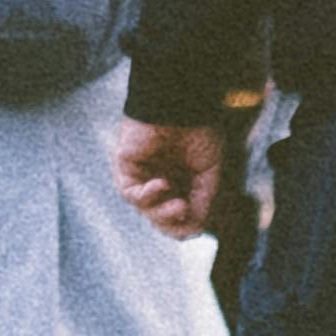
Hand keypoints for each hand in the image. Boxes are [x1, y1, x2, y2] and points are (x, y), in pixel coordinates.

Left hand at [115, 116, 236, 236]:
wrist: (183, 105)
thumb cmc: (199, 132)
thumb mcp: (209, 173)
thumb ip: (203, 201)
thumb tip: (197, 230)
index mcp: (181, 182)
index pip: (178, 216)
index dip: (186, 226)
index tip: (197, 227)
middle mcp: (160, 181)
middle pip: (160, 218)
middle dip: (173, 223)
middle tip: (186, 213)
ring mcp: (142, 175)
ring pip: (146, 210)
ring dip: (161, 214)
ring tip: (179, 206)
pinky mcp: (126, 168)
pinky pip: (131, 193)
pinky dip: (147, 196)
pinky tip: (163, 184)